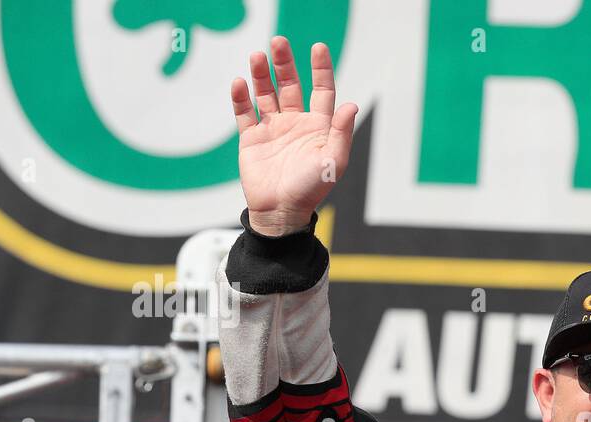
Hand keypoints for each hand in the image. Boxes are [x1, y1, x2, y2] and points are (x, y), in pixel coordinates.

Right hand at [230, 37, 357, 235]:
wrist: (281, 211)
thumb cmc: (311, 189)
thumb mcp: (333, 161)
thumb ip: (341, 133)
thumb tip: (351, 105)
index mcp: (318, 126)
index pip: (322, 91)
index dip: (321, 69)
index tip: (318, 48)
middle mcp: (296, 123)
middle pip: (290, 85)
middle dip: (285, 63)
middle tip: (278, 42)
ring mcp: (273, 129)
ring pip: (266, 94)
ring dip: (261, 74)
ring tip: (257, 56)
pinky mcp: (252, 138)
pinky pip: (245, 113)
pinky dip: (241, 97)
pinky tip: (240, 82)